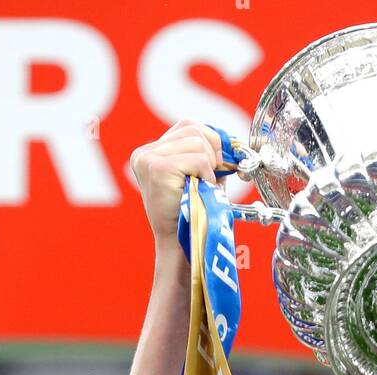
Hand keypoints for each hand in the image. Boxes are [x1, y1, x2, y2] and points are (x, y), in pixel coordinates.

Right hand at [130, 119, 225, 248]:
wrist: (182, 246)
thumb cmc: (193, 214)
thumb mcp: (200, 178)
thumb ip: (209, 156)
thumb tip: (232, 142)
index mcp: (150, 152)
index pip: (187, 126)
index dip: (211, 141)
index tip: (221, 164)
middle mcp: (144, 152)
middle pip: (192, 128)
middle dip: (212, 152)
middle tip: (212, 179)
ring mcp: (148, 159)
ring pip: (197, 141)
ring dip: (209, 167)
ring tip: (202, 187)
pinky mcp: (157, 168)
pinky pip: (197, 158)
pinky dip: (206, 175)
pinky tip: (198, 190)